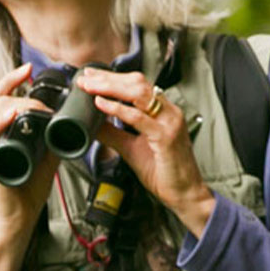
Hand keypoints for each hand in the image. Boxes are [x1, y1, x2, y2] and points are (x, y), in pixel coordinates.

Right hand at [0, 63, 59, 270]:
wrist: (21, 217)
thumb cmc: (30, 187)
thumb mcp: (48, 153)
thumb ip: (55, 135)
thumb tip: (73, 118)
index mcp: (3, 130)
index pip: (2, 97)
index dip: (13, 80)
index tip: (30, 69)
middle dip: (14, 85)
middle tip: (34, 83)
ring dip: (16, 104)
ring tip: (36, 107)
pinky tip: (12, 116)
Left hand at [81, 69, 215, 235]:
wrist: (184, 193)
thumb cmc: (164, 171)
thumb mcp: (131, 148)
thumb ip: (113, 133)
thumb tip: (92, 122)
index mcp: (163, 112)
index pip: (137, 85)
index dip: (113, 78)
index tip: (91, 77)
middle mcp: (168, 112)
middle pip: (137, 83)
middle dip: (108, 79)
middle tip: (85, 79)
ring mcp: (169, 122)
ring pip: (138, 94)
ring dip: (110, 88)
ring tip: (90, 87)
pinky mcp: (166, 137)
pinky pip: (138, 118)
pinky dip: (118, 109)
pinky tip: (101, 104)